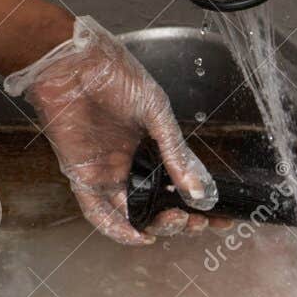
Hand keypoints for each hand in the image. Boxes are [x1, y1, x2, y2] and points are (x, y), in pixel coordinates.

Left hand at [3, 15, 225, 245]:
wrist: (74, 61)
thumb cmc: (113, 75)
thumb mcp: (155, 111)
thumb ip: (174, 152)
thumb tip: (198, 191)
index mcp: (147, 146)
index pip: (176, 185)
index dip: (198, 203)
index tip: (222, 218)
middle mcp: (127, 163)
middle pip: (156, 204)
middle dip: (181, 218)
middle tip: (200, 221)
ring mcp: (104, 171)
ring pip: (131, 213)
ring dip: (156, 225)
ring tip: (179, 222)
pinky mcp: (80, 175)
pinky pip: (97, 212)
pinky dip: (118, 229)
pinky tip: (141, 236)